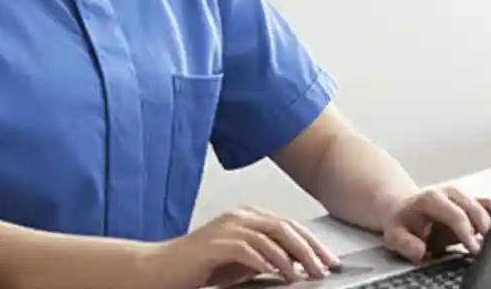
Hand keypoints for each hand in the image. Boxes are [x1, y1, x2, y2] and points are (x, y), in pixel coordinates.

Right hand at [141, 206, 342, 287]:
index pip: (288, 225)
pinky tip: (281, 274)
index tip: (329, 260)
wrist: (161, 268)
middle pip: (284, 227)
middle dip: (309, 249)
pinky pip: (250, 250)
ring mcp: (227, 227)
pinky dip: (269, 263)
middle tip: (325, 268)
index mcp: (247, 217)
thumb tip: (298, 265)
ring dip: (294, 257)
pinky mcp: (216, 243)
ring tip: (307, 274)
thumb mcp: (242, 262)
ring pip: (271, 236)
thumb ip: (266, 258)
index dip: (312, 243)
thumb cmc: (200, 266)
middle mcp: (240, 216)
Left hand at [380, 186, 490, 263]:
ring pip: (485, 204)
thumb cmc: (402, 222)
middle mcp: (449, 193)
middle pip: (474, 208)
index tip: (475, 248)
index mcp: (431, 198)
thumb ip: (406, 243)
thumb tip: (421, 250)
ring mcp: (462, 196)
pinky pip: (489, 204)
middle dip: (484, 228)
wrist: (403, 210)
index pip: (455, 215)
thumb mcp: (395, 235)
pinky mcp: (471, 201)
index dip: (467, 232)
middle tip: (489, 247)